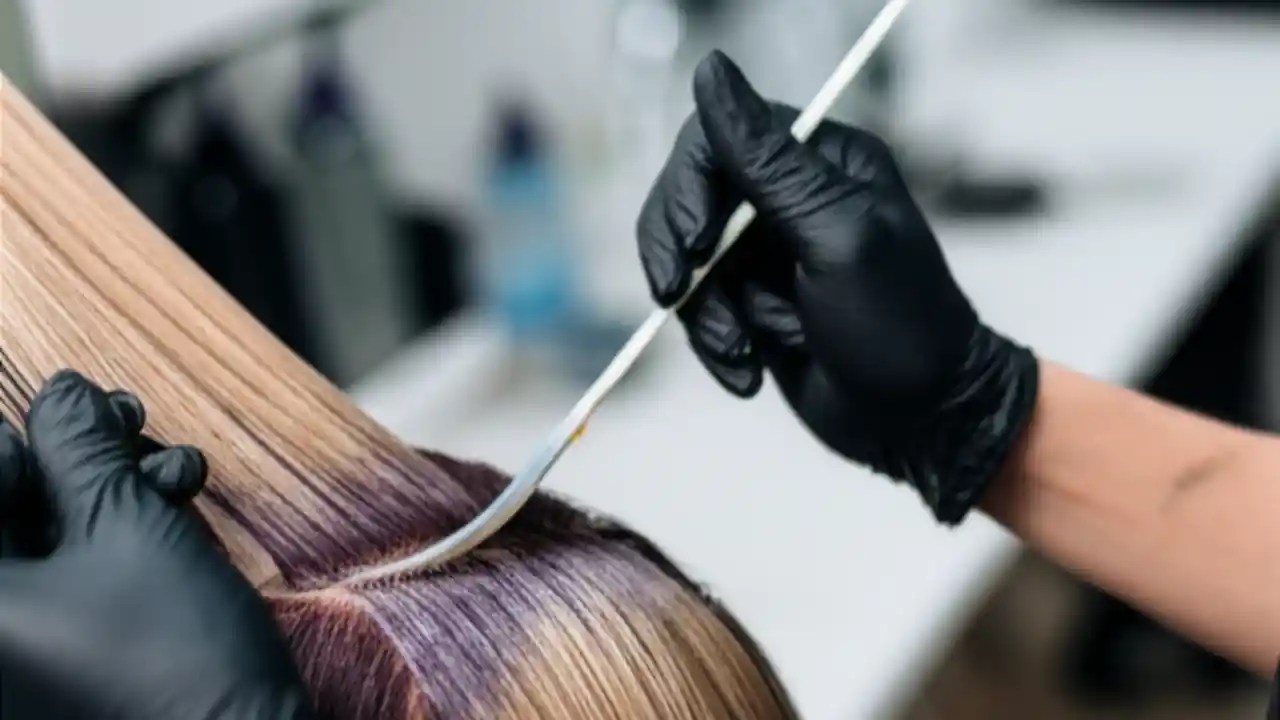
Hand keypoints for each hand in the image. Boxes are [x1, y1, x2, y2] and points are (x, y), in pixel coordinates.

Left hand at [0, 371, 311, 719]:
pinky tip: (176, 510)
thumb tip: (59, 390)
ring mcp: (30, 654)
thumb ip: (80, 446)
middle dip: (80, 457)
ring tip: (176, 469)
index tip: (91, 408)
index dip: (34, 436)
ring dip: (113, 490)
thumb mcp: (127, 526)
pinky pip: (74, 578)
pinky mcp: (70, 662)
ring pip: (48, 539)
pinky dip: (120, 537)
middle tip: (134, 422)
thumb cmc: (173, 650)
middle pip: (11, 510)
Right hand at [636, 52, 1037, 522]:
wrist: (924, 424)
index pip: (717, 141)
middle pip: (687, 200)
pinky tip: (750, 372)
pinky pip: (701, 311)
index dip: (689, 188)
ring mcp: (767, 254)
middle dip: (682, 256)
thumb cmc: (898, 326)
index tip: (696, 243)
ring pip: (688, 264)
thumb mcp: (835, 236)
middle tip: (678, 294)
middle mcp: (787, 199)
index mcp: (819, 162)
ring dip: (707, 316)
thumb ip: (768, 161)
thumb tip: (712, 69)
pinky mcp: (753, 303)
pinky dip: (717, 346)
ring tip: (745, 352)